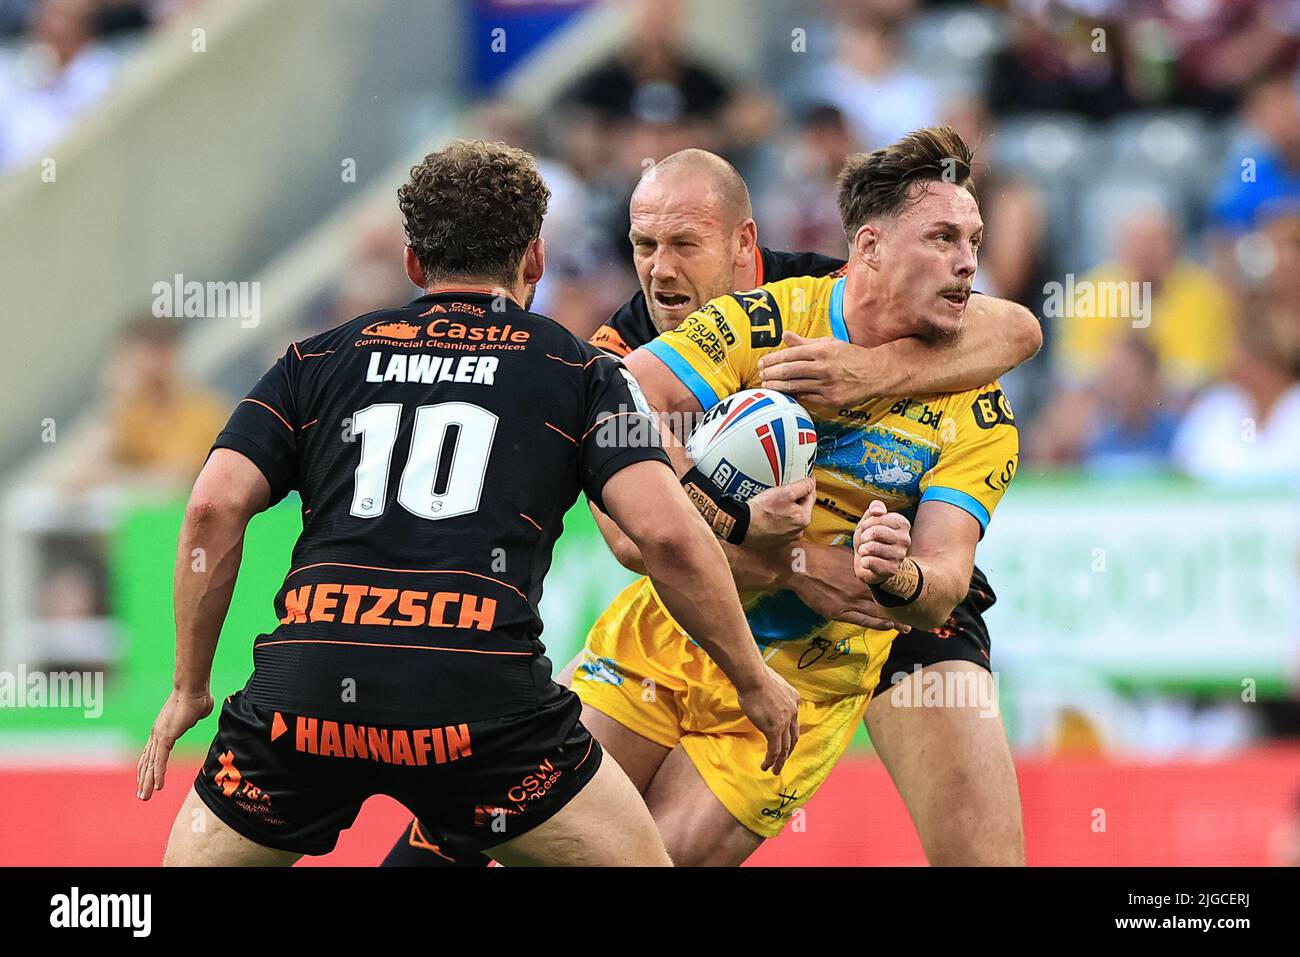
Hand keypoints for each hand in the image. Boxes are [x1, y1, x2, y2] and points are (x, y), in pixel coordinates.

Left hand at [136, 688, 212, 799]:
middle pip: (147, 761)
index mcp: (163, 728)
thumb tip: (199, 714)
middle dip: (143, 780)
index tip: (145, 779)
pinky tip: (157, 787)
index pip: (151, 752)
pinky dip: (158, 775)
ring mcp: (159, 735)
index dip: (148, 767)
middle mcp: (157, 733)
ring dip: (147, 782)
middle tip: (141, 795)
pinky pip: (160, 760)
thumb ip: (195, 716)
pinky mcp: (165, 737)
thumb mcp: (197, 711)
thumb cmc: (198, 696)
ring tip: (144, 797)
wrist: (194, 688)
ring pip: (151, 764)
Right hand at [735, 667, 800, 774]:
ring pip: (786, 748)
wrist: (754, 678)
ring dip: (781, 761)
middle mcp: (793, 711)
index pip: (794, 720)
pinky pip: (774, 750)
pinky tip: (765, 766)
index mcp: (794, 699)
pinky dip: (771, 760)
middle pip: (793, 737)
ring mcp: (785, 722)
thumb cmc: (756, 676)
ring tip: (775, 770)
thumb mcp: (770, 683)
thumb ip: (771, 692)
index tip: (784, 740)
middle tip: (783, 760)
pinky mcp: (774, 729)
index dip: (790, 732)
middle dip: (789, 750)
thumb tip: (762, 692)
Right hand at [745, 476, 814, 545]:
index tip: (805, 479)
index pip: (811, 497)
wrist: (741, 526)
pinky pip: (780, 527)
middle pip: (801, 509)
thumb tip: (811, 483)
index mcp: (804, 519)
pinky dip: (777, 520)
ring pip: (790, 519)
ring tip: (774, 503)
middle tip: (784, 491)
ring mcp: (786, 538)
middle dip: (795, 499)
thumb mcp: (785, 492)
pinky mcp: (775, 542)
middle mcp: (798, 531)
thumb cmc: (761, 511)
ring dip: (786, 511)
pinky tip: (768, 515)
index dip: (808, 485)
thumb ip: (802, 487)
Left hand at [758, 331, 878, 407]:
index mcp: (822, 350)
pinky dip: (792, 396)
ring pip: (795, 386)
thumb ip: (805, 342)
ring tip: (766, 386)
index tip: (762, 363)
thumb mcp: (829, 343)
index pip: (790, 354)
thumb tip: (784, 335)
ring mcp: (827, 385)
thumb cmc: (849, 356)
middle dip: (771, 373)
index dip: (773, 359)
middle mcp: (823, 367)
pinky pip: (806, 398)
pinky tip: (783, 394)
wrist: (875, 373)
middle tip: (760, 375)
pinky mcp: (830, 399)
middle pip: (789, 371)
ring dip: (777, 387)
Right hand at [785, 540, 909, 631]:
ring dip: (893, 622)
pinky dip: (876, 624)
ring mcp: (850, 602)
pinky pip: (862, 620)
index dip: (900, 591)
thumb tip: (871, 559)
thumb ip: (861, 561)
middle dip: (901, 609)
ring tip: (905, 628)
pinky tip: (887, 627)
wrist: (801, 566)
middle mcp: (860, 589)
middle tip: (915, 615)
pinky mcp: (838, 612)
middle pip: (886, 601)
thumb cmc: (823, 557)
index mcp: (863, 574)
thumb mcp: (847, 552)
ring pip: (877, 613)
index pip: (888, 584)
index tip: (912, 594)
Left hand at [853, 500, 911, 584]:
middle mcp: (905, 539)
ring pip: (872, 547)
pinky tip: (868, 562)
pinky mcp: (892, 569)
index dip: (867, 523)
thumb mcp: (869, 520)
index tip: (867, 529)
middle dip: (864, 536)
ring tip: (867, 551)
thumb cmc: (870, 538)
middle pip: (876, 532)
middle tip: (865, 541)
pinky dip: (864, 561)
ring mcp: (900, 555)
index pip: (878, 517)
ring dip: (863, 549)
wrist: (870, 563)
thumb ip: (874, 508)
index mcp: (902, 524)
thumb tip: (878, 510)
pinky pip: (870, 562)